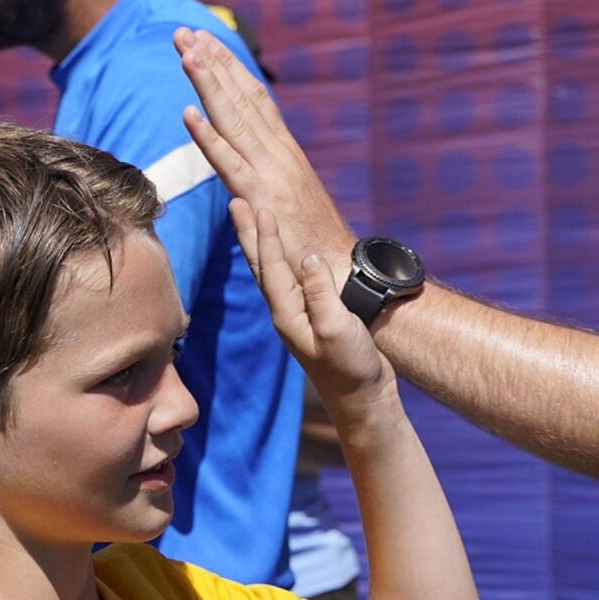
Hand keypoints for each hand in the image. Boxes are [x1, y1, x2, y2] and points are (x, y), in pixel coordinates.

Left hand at [174, 26, 355, 282]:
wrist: (343, 275)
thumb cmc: (315, 248)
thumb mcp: (289, 206)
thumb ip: (268, 184)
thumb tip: (243, 179)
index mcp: (286, 154)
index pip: (254, 100)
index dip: (229, 69)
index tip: (205, 43)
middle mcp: (280, 155)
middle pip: (242, 98)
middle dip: (213, 63)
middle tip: (184, 31)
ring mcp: (273, 174)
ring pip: (234, 120)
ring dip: (207, 83)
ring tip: (185, 51)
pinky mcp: (265, 199)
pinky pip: (231, 163)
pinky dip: (209, 137)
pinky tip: (188, 113)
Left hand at [237, 202, 393, 411]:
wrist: (363, 399)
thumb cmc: (351, 368)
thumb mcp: (338, 329)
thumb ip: (321, 293)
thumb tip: (307, 257)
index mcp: (288, 314)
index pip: (271, 267)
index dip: (265, 235)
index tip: (258, 205)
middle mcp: (286, 312)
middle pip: (260, 265)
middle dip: (248, 232)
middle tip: (235, 200)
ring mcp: (298, 316)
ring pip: (271, 271)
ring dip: (259, 242)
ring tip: (251, 217)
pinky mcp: (313, 318)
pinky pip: (289, 279)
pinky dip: (280, 258)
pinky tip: (283, 252)